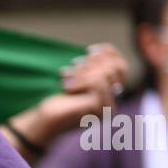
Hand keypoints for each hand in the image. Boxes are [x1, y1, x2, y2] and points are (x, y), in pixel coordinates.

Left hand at [8, 44, 128, 152]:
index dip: (108, 52)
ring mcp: (108, 107)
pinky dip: (80, 79)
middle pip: (117, 67)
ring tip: (67, 76)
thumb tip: (104, 49)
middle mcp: (114, 102)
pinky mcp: (99, 109)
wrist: (44, 119)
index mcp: (111, 94)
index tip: (89, 49)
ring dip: (84, 71)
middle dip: (93, 62)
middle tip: (74, 66)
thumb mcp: (80, 78)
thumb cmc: (59, 98)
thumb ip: (94, 66)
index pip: (122, 65)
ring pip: (107, 74)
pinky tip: (67, 86)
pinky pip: (97, 82)